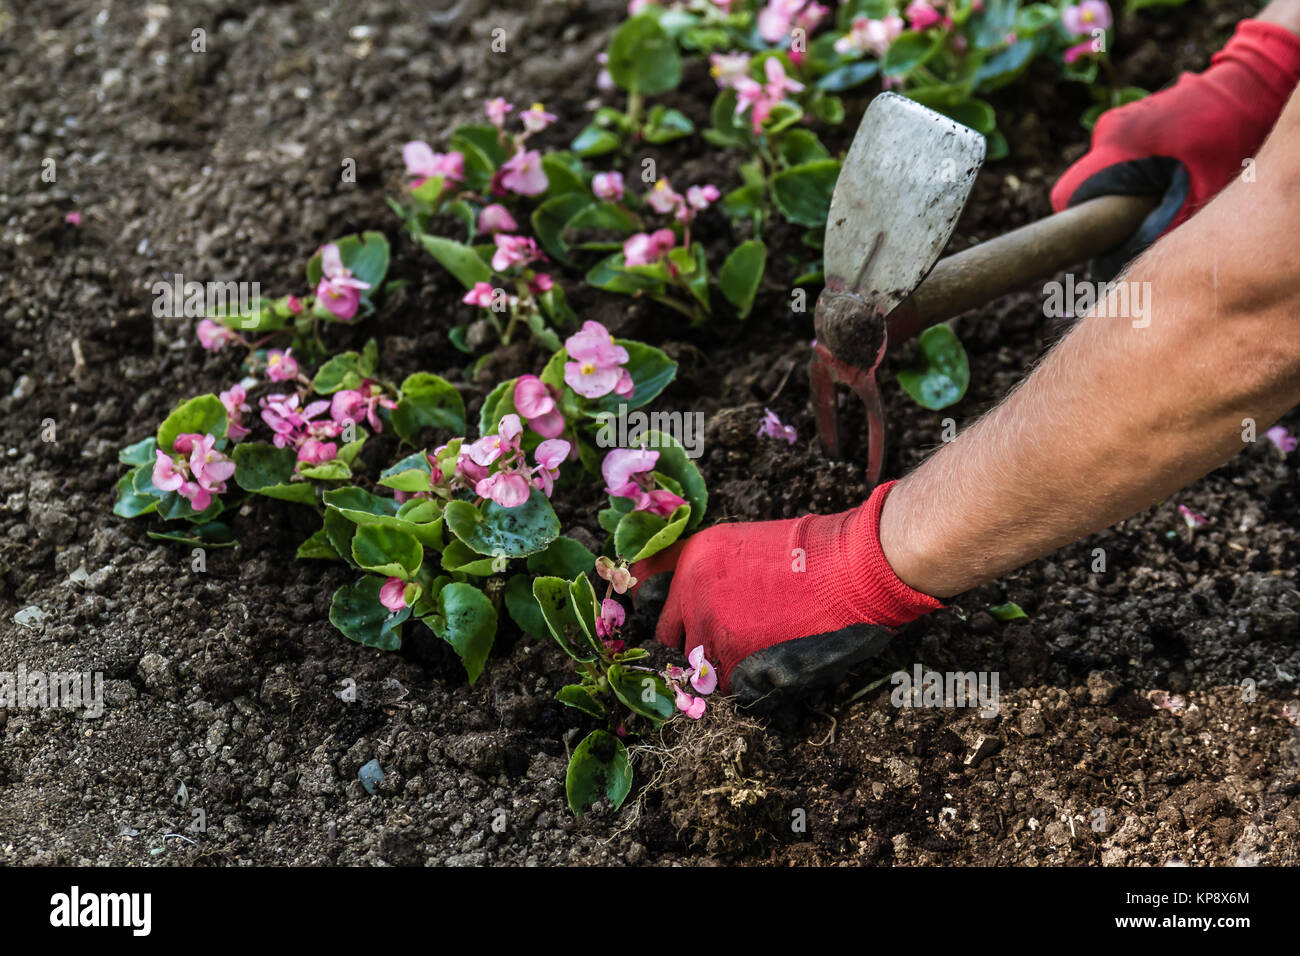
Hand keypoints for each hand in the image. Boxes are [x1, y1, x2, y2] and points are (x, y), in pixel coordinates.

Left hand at [631, 482, 940, 706]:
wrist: (848, 568)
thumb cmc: (811, 555)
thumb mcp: (745, 547)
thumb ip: (714, 576)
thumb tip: (694, 606)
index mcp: (691, 562)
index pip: (665, 614)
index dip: (684, 631)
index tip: (696, 641)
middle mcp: (691, 596)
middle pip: (679, 647)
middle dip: (700, 655)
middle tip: (729, 657)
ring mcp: (711, 630)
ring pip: (704, 671)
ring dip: (727, 672)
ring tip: (758, 662)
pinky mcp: (736, 661)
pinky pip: (731, 687)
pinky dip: (748, 686)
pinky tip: (771, 670)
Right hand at [1051, 19, 1299, 277]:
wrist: (1251, 82)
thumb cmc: (1231, 135)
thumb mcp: (1200, 193)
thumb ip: (1158, 228)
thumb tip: (1123, 263)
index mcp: (1116, 148)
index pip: (1068, 197)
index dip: (1082, 224)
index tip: (1111, 232)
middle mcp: (1106, 132)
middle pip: (1086, 190)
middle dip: (1115, 206)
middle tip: (1160, 205)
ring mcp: (1116, 122)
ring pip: (1105, 175)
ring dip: (1133, 187)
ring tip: (1177, 177)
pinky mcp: (1128, 119)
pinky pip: (1119, 159)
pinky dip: (1142, 169)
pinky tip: (1177, 162)